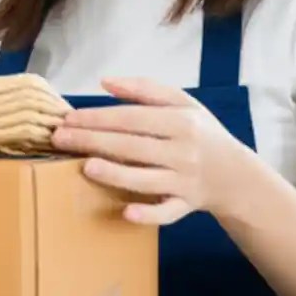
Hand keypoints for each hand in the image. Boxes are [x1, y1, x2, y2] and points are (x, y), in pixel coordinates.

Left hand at [51, 77, 255, 224]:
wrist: (236, 175)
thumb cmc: (200, 133)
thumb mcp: (182, 103)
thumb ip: (145, 89)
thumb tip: (105, 82)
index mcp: (181, 122)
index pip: (133, 118)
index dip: (99, 117)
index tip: (69, 118)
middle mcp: (183, 151)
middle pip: (132, 146)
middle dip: (93, 141)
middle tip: (60, 138)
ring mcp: (185, 180)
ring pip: (146, 178)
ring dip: (115, 174)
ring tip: (85, 166)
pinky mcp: (186, 205)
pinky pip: (166, 212)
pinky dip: (148, 214)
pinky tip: (125, 212)